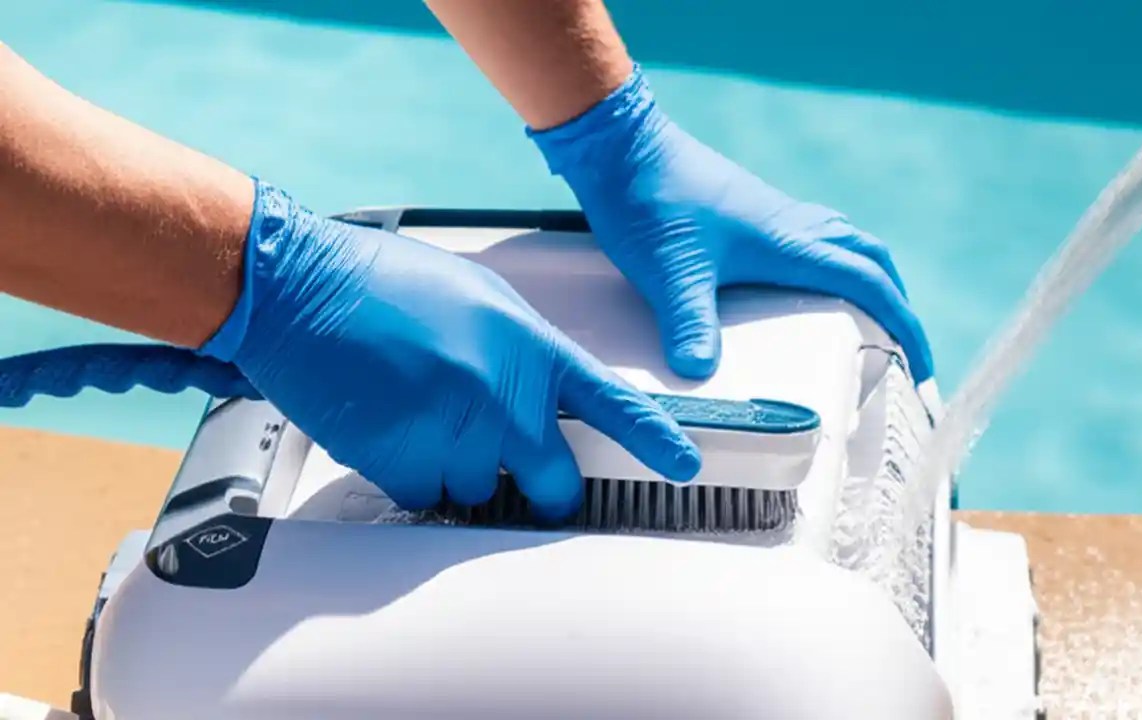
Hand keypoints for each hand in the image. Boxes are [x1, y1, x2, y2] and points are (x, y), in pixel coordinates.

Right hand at [200, 181, 700, 518]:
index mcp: (530, 348)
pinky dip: (410, 470)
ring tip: (419, 411)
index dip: (654, 440)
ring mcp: (456, 434)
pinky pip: (425, 492)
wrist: (300, 290)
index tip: (683, 465)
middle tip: (516, 469)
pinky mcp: (406, 462)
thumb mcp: (478, 299)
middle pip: (554, 484)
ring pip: (481, 490)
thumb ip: (519, 349)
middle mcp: (502, 397)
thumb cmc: (380, 282)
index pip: (612, 404)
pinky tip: (390, 424)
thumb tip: (535, 389)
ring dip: (458, 466)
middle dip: (542, 488)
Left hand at [529, 66, 933, 381]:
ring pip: (842, 242)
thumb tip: (699, 373)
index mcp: (790, 242)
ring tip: (862, 319)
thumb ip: (689, 322)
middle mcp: (792, 225)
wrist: (620, 145)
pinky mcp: (749, 213)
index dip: (904, 326)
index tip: (921, 367)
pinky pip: (811, 236)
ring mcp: (772, 215)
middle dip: (894, 301)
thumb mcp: (669, 272)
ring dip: (865, 277)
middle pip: (869, 258)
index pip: (870, 284)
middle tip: (899, 346)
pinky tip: (797, 286)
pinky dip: (827, 262)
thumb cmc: (649, 201)